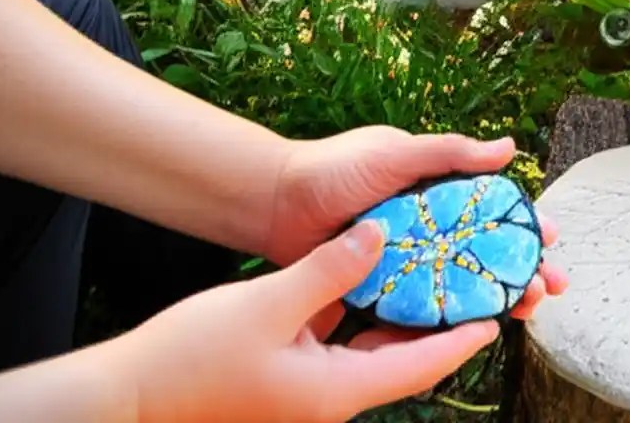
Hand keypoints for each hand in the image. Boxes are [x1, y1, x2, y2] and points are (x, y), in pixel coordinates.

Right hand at [123, 221, 502, 422]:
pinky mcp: (289, 377)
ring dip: (404, 317)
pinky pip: (342, 345)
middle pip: (406, 359)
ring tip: (434, 275)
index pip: (422, 364)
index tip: (499, 311)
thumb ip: (330, 268)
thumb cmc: (193, 357)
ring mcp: (310, 390)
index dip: (464, 337)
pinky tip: (372, 280)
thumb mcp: (269, 303)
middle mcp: (332, 395)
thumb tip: (379, 233)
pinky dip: (363, 316)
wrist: (131, 395)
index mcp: (337, 389)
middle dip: (443, 324)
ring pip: (375, 351)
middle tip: (472, 284)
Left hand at [261, 128, 567, 320]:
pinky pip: (422, 309)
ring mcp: (407, 262)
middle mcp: (428, 230)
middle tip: (550, 286)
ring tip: (526, 310)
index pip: (492, 211)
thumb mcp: (397, 153)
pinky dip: (451, 320)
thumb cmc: (333, 169)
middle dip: (524, 270)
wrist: (274, 203)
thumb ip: (451, 153)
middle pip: (487, 254)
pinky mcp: (384, 291)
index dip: (524, 226)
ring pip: (463, 285)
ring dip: (499, 298)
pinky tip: (477, 329)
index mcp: (437, 193)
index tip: (551, 237)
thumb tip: (509, 149)